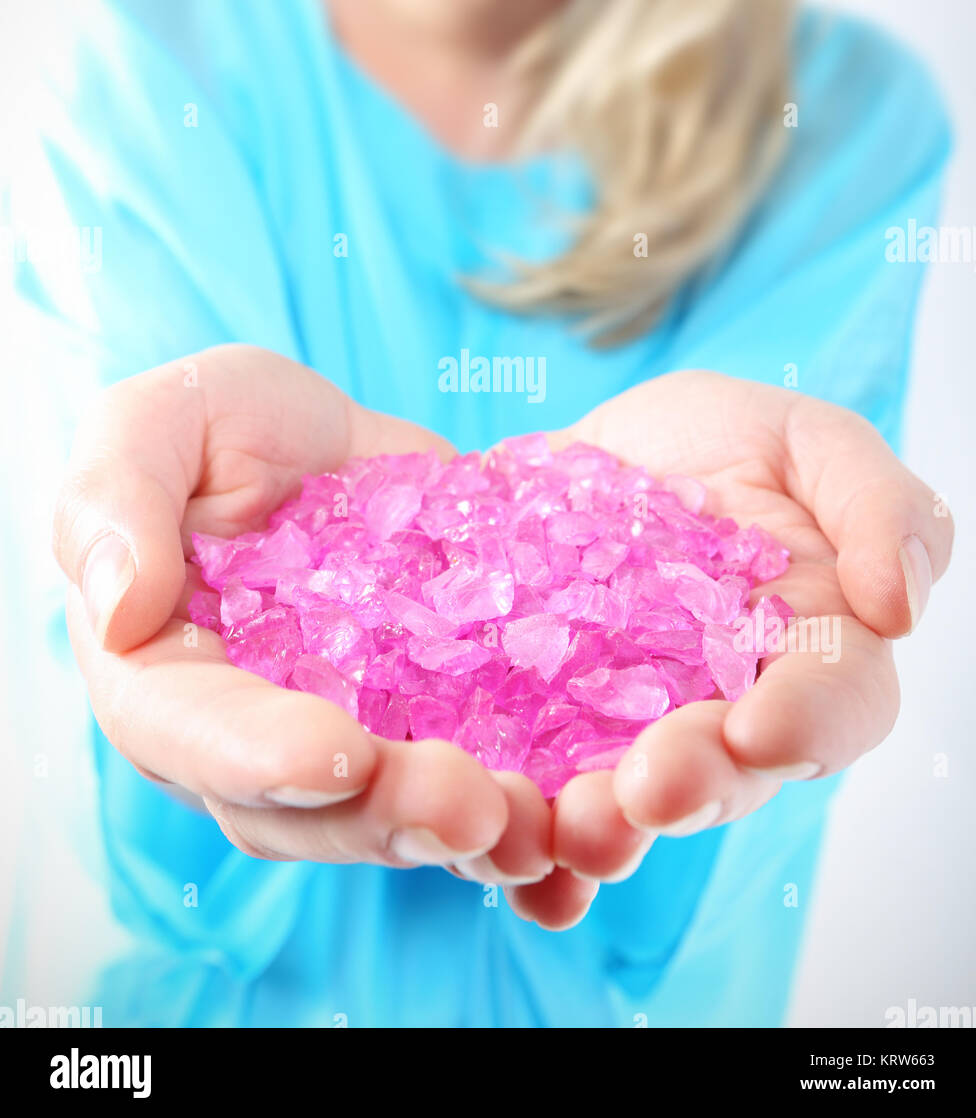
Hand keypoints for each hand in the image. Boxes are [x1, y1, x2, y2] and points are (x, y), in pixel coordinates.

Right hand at [53, 346, 551, 890]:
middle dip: (382, 815)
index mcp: (165, 675)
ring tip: (536, 822)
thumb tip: (119, 608)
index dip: (256, 753)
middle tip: (472, 804)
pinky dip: (525, 812)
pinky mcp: (430, 729)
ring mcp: (346, 743)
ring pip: (390, 820)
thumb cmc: (225, 424)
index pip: (189, 732)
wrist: (333, 441)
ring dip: (461, 834)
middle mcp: (249, 737)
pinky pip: (471, 786)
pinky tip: (580, 817)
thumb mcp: (161, 421)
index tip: (337, 752)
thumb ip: (115, 498)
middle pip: (298, 809)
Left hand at [505, 371, 953, 925]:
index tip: (757, 728)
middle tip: (645, 793)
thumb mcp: (810, 443)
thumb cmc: (729, 444)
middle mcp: (724, 711)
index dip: (807, 722)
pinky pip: (534, 785)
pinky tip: (494, 836)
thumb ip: (876, 505)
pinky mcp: (542, 726)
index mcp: (810, 652)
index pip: (833, 704)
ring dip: (599, 826)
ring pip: (626, 800)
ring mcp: (630, 729)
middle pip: (725, 774)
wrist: (602, 449)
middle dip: (691, 787)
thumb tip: (897, 604)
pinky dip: (516, 828)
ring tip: (561, 827)